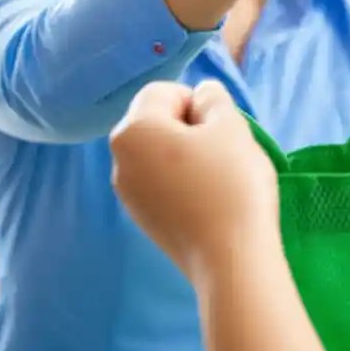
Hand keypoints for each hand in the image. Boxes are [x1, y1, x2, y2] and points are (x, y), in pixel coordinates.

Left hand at [109, 80, 279, 280]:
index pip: (165, 92)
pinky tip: (208, 202)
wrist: (230, 259)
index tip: (221, 130)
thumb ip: (213, 98)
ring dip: (188, 156)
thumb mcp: (231, 127)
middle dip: (191, 129)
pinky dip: (183, 183)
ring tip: (218, 179)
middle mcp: (118, 160)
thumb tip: (200, 95)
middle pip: (158, 123)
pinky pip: (162, 184)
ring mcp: (127, 194)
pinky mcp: (142, 220)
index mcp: (132, 131)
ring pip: (161, 155)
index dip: (198, 103)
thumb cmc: (231, 184)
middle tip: (223, 152)